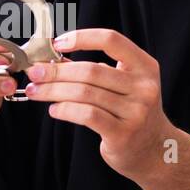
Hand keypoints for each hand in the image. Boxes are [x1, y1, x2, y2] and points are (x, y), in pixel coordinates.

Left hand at [23, 28, 172, 182]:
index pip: (111, 40)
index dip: (82, 38)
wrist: (155, 150)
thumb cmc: (132, 113)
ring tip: (36, 91)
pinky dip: (65, 110)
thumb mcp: (125, 86)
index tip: (57, 43)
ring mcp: (136, 111)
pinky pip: (87, 115)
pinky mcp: (123, 133)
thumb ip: (96, 71)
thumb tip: (54, 60)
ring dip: (53, 91)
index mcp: (145, 66)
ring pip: (84, 93)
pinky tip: (54, 110)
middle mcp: (144, 87)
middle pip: (90, 71)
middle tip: (35, 73)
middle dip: (56, 71)